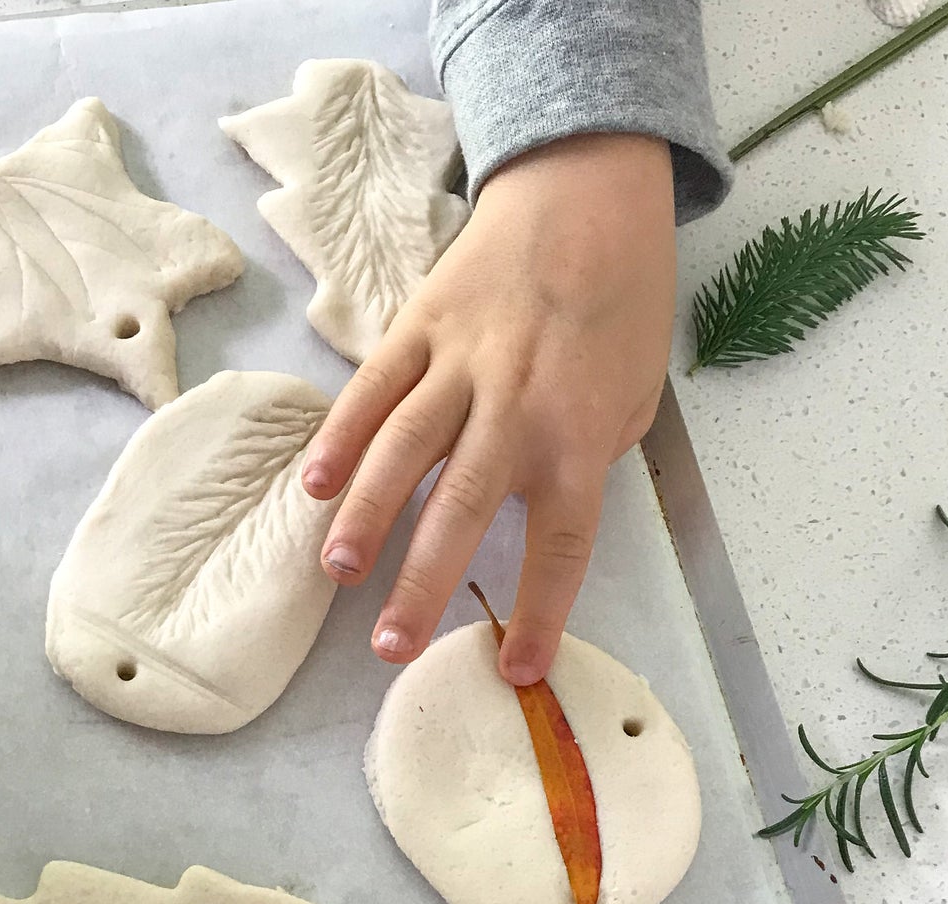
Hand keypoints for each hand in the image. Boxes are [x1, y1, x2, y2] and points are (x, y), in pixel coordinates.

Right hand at [302, 132, 676, 685]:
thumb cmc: (622, 304)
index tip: (516, 669)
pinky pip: (374, 388)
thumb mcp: (634, 395)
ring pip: (405, 448)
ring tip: (338, 572)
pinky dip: (341, 435)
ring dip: (367, 514)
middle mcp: (517, 406)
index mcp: (579, 435)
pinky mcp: (420, 326)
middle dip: (424, 583)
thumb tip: (532, 508)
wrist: (590, 191)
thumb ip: (585, 459)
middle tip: (389, 647)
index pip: (560, 543)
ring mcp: (462, 364)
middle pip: (464, 508)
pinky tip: (314, 484)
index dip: (540, 612)